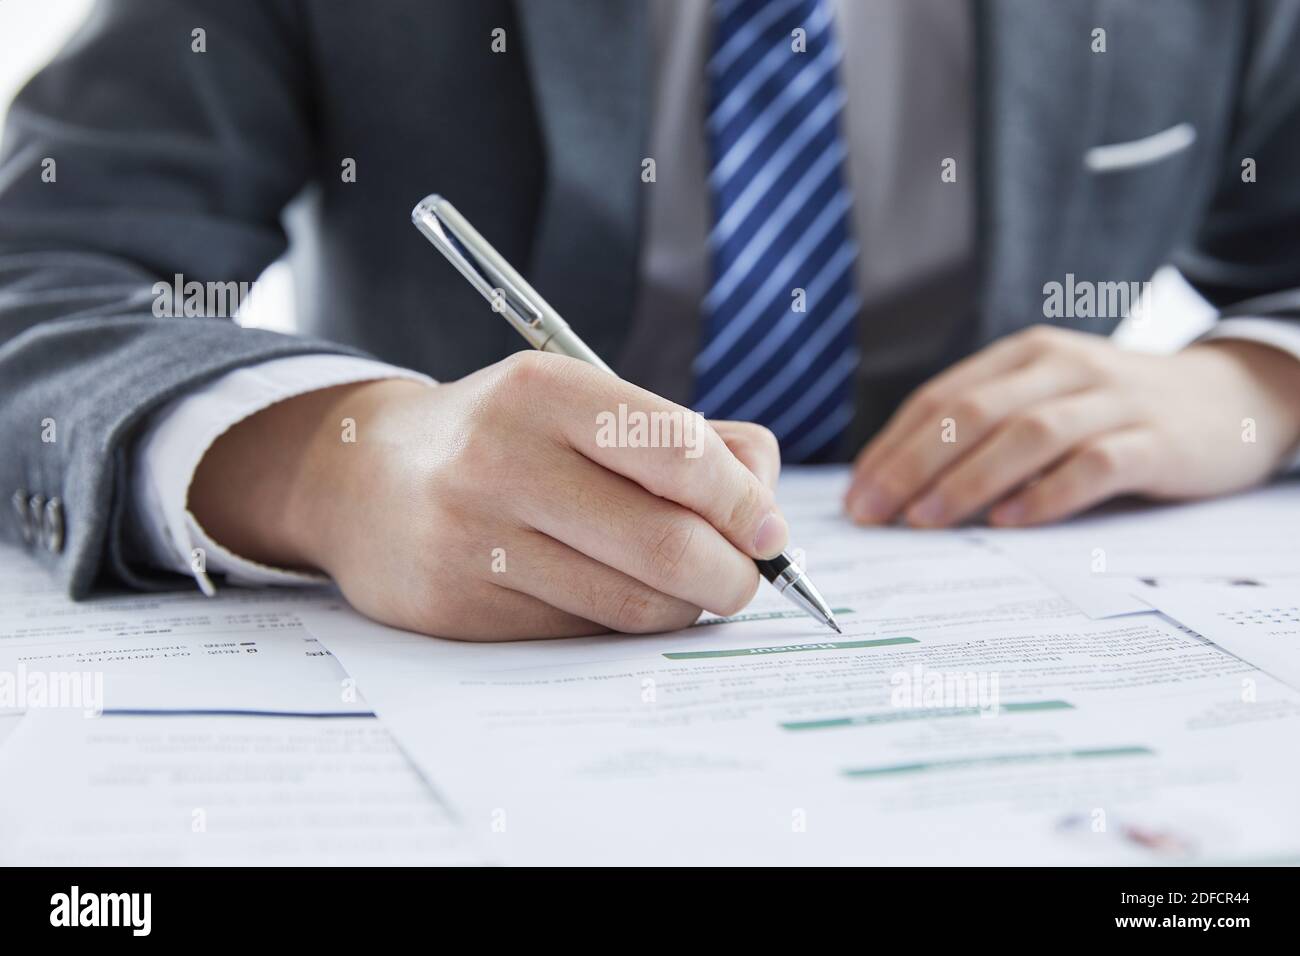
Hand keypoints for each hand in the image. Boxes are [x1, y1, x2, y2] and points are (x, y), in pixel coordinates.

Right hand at [189, 351, 787, 639]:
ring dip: (684, 606)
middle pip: (665, 544)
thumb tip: (767, 511)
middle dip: (732, 575)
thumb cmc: (503, 435)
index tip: (770, 532)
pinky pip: (581, 634)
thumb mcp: (581, 401)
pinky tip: (612, 596)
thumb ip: (688, 439)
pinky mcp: (458, 612)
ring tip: (684, 586)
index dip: (745, 502)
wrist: (365, 478)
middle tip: (744, 578)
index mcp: (543, 391)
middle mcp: (501, 461)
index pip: (678, 452)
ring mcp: (473, 542)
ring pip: (631, 605)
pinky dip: (620, 624)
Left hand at [844, 326, 1299, 527]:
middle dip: (913, 465)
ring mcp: (1112, 401)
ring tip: (926, 520)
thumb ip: (986, 429)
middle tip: (874, 514)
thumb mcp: (1047, 397)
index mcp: (1024, 355)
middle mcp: (1063, 367)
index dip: (893, 447)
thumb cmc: (1113, 410)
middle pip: (972, 413)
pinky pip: (1095, 464)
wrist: (1230, 398)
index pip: (941, 398)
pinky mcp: (1156, 440)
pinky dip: (1048, 493)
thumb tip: (901, 486)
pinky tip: (1010, 521)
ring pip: (1026, 434)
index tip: (856, 495)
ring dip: (968, 480)